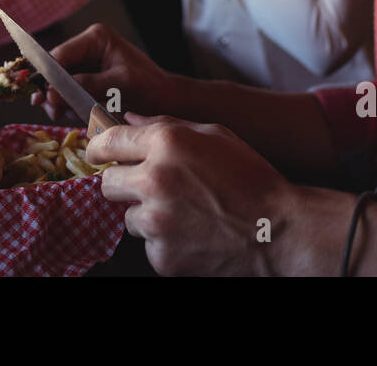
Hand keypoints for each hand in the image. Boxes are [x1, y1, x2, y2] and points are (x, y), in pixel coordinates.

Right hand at [30, 22, 176, 122]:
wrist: (165, 102)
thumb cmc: (149, 88)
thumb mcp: (119, 85)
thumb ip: (86, 85)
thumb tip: (52, 92)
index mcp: (96, 38)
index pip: (61, 54)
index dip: (48, 75)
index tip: (43, 96)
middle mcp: (87, 47)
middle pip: (55, 69)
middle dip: (53, 92)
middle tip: (54, 111)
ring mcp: (85, 64)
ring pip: (58, 83)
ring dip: (60, 101)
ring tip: (67, 115)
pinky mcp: (86, 79)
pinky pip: (68, 93)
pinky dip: (69, 106)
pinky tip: (77, 115)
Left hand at [86, 113, 294, 275]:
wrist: (278, 232)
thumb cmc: (251, 178)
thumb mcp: (214, 135)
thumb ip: (166, 125)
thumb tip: (128, 119)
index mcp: (167, 143)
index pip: (107, 141)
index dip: (99, 147)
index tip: (99, 154)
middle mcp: (155, 180)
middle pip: (107, 184)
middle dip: (123, 184)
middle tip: (150, 187)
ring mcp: (156, 222)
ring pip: (128, 217)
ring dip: (147, 215)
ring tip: (185, 213)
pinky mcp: (162, 256)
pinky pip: (148, 245)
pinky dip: (164, 241)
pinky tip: (192, 234)